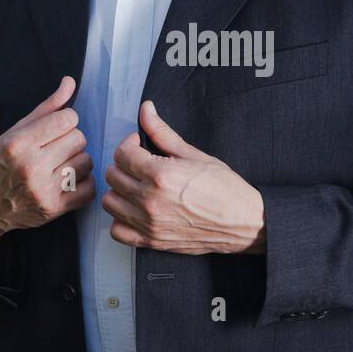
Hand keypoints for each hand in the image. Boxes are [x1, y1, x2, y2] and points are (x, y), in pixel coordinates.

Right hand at [0, 75, 94, 243]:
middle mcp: (31, 166)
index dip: (65, 120)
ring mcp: (43, 190)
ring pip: (86, 162)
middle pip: (79, 139)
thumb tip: (70, 82)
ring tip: (58, 166)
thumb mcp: (12, 132)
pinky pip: (89, 189)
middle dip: (70, 140)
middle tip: (54, 148)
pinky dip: (83, 183)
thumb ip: (45, 108)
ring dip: (77, 161)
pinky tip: (67, 181)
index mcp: (17, 143)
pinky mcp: (53, 209)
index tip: (55, 128)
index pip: (67, 119)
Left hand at [102, 100, 265, 254]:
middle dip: (124, 164)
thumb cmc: (225, 189)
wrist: (243, 221)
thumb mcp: (194, 154)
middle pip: (113, 175)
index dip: (129, 144)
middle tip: (140, 163)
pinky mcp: (152, 241)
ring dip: (119, 190)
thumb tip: (146, 110)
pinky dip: (121, 220)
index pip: (122, 153)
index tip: (139, 145)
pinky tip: (134, 210)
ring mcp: (149, 223)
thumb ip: (163, 133)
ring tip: (137, 186)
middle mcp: (150, 200)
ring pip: (109, 202)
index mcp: (160, 175)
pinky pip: (117, 231)